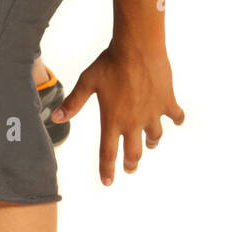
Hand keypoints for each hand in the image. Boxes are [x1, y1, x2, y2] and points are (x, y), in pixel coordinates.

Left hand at [49, 42, 183, 185]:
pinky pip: (175, 116)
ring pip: (155, 137)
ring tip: (150, 144)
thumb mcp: (87, 82)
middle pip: (133, 152)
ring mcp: (152, 113)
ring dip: (151, 143)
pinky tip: (176, 120)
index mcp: (112, 120)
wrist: (137, 48)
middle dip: (131, 163)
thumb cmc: (110, 63)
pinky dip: (176, 120)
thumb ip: (73, 103)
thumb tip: (56, 118)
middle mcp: (133, 122)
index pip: (108, 153)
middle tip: (130, 168)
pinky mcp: (167, 102)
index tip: (107, 182)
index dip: (107, 170)